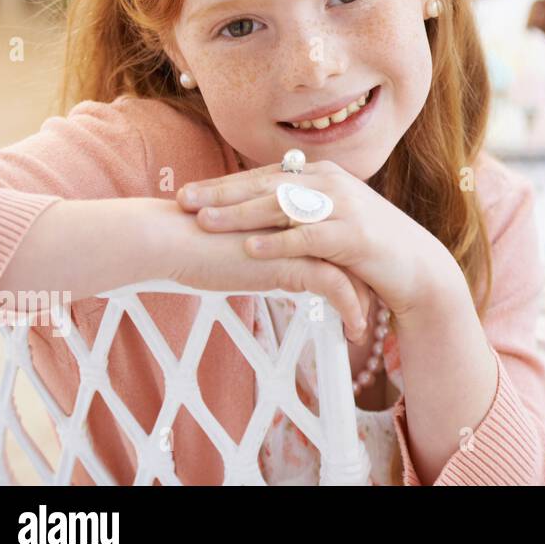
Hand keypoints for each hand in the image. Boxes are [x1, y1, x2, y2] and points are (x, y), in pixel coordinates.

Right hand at [143, 198, 372, 339]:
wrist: (170, 238)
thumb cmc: (195, 242)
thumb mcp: (239, 243)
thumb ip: (263, 249)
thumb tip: (272, 268)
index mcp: (292, 212)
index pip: (333, 237)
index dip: (348, 261)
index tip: (358, 286)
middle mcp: (302, 220)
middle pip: (349, 251)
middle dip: (365, 281)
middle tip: (374, 308)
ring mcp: (300, 237)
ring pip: (349, 269)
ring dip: (364, 301)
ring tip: (367, 328)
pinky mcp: (292, 259)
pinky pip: (335, 287)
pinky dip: (350, 310)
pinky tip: (356, 331)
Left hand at [175, 160, 458, 322]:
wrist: (417, 268)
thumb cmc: (369, 249)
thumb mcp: (331, 222)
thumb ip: (299, 213)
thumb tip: (255, 215)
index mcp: (323, 176)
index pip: (264, 177)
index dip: (224, 185)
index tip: (187, 194)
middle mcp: (332, 183)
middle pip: (266, 185)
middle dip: (221, 193)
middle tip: (182, 201)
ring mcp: (346, 206)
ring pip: (283, 206)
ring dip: (240, 214)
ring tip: (205, 222)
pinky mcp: (355, 235)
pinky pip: (309, 236)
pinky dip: (278, 241)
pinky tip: (250, 248)